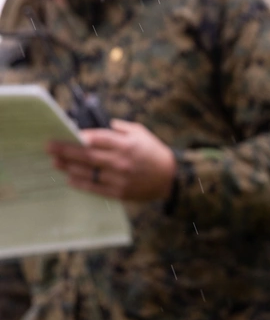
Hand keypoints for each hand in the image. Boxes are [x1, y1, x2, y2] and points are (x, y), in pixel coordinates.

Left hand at [48, 120, 176, 202]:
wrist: (171, 178)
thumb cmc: (153, 152)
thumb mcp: (139, 132)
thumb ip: (118, 128)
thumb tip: (96, 126)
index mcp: (125, 144)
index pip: (97, 138)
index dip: (79, 136)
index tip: (63, 131)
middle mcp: (121, 162)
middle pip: (88, 155)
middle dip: (66, 151)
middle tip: (49, 147)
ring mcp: (120, 179)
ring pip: (89, 173)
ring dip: (70, 167)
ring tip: (55, 162)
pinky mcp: (121, 193)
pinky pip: (97, 188)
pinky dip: (82, 184)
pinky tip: (70, 179)